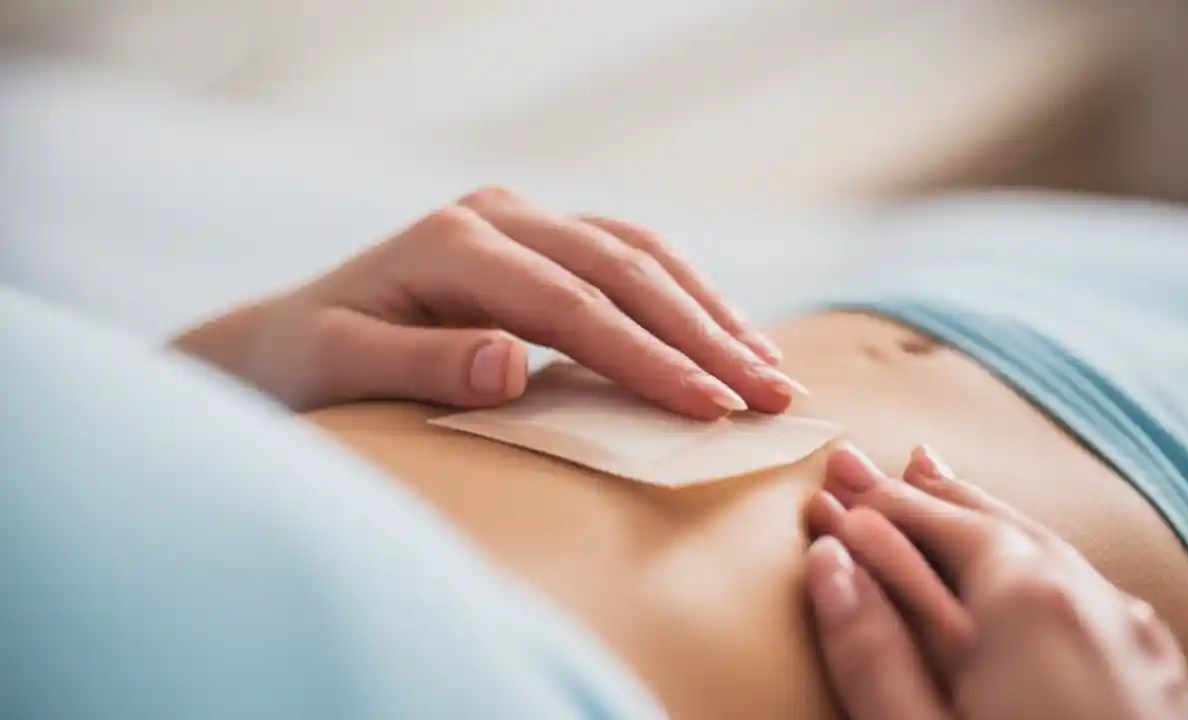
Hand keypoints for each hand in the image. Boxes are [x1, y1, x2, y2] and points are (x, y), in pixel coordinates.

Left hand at [171, 187, 803, 415]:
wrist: (285, 336)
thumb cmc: (308, 363)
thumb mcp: (341, 368)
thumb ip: (422, 364)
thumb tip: (510, 366)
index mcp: (452, 244)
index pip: (573, 305)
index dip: (646, 357)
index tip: (710, 408)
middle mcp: (496, 216)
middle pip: (623, 270)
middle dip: (703, 337)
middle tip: (771, 396)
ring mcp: (520, 219)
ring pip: (639, 252)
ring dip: (709, 311)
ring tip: (770, 369)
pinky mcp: (538, 237)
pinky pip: (628, 254)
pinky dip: (685, 294)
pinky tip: (727, 333)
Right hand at [803, 444, 1187, 719]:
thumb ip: (871, 650)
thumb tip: (828, 566)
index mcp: (1027, 601)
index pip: (929, 524)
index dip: (868, 507)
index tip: (824, 490)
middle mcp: (1088, 596)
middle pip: (983, 520)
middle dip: (915, 492)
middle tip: (858, 464)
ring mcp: (1130, 629)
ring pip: (1036, 544)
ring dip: (973, 513)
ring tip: (930, 477)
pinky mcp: (1152, 665)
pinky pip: (1077, 581)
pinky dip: (1026, 553)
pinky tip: (1014, 556)